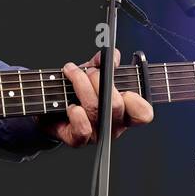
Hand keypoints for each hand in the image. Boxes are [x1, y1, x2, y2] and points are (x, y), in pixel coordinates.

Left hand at [39, 49, 154, 147]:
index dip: (137, 102)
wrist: (51, 106)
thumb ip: (105, 62)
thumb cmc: (77, 91)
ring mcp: (97, 134)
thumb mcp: (93, 72)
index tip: (125, 89)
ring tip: (72, 73)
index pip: (143, 114)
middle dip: (99, 80)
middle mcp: (114, 125)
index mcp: (124, 110)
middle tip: (89, 71)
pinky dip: (76, 114)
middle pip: (116, 106)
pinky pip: (83, 129)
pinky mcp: (78, 140)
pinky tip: (70, 105)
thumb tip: (113, 55)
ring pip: (96, 110)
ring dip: (82, 86)